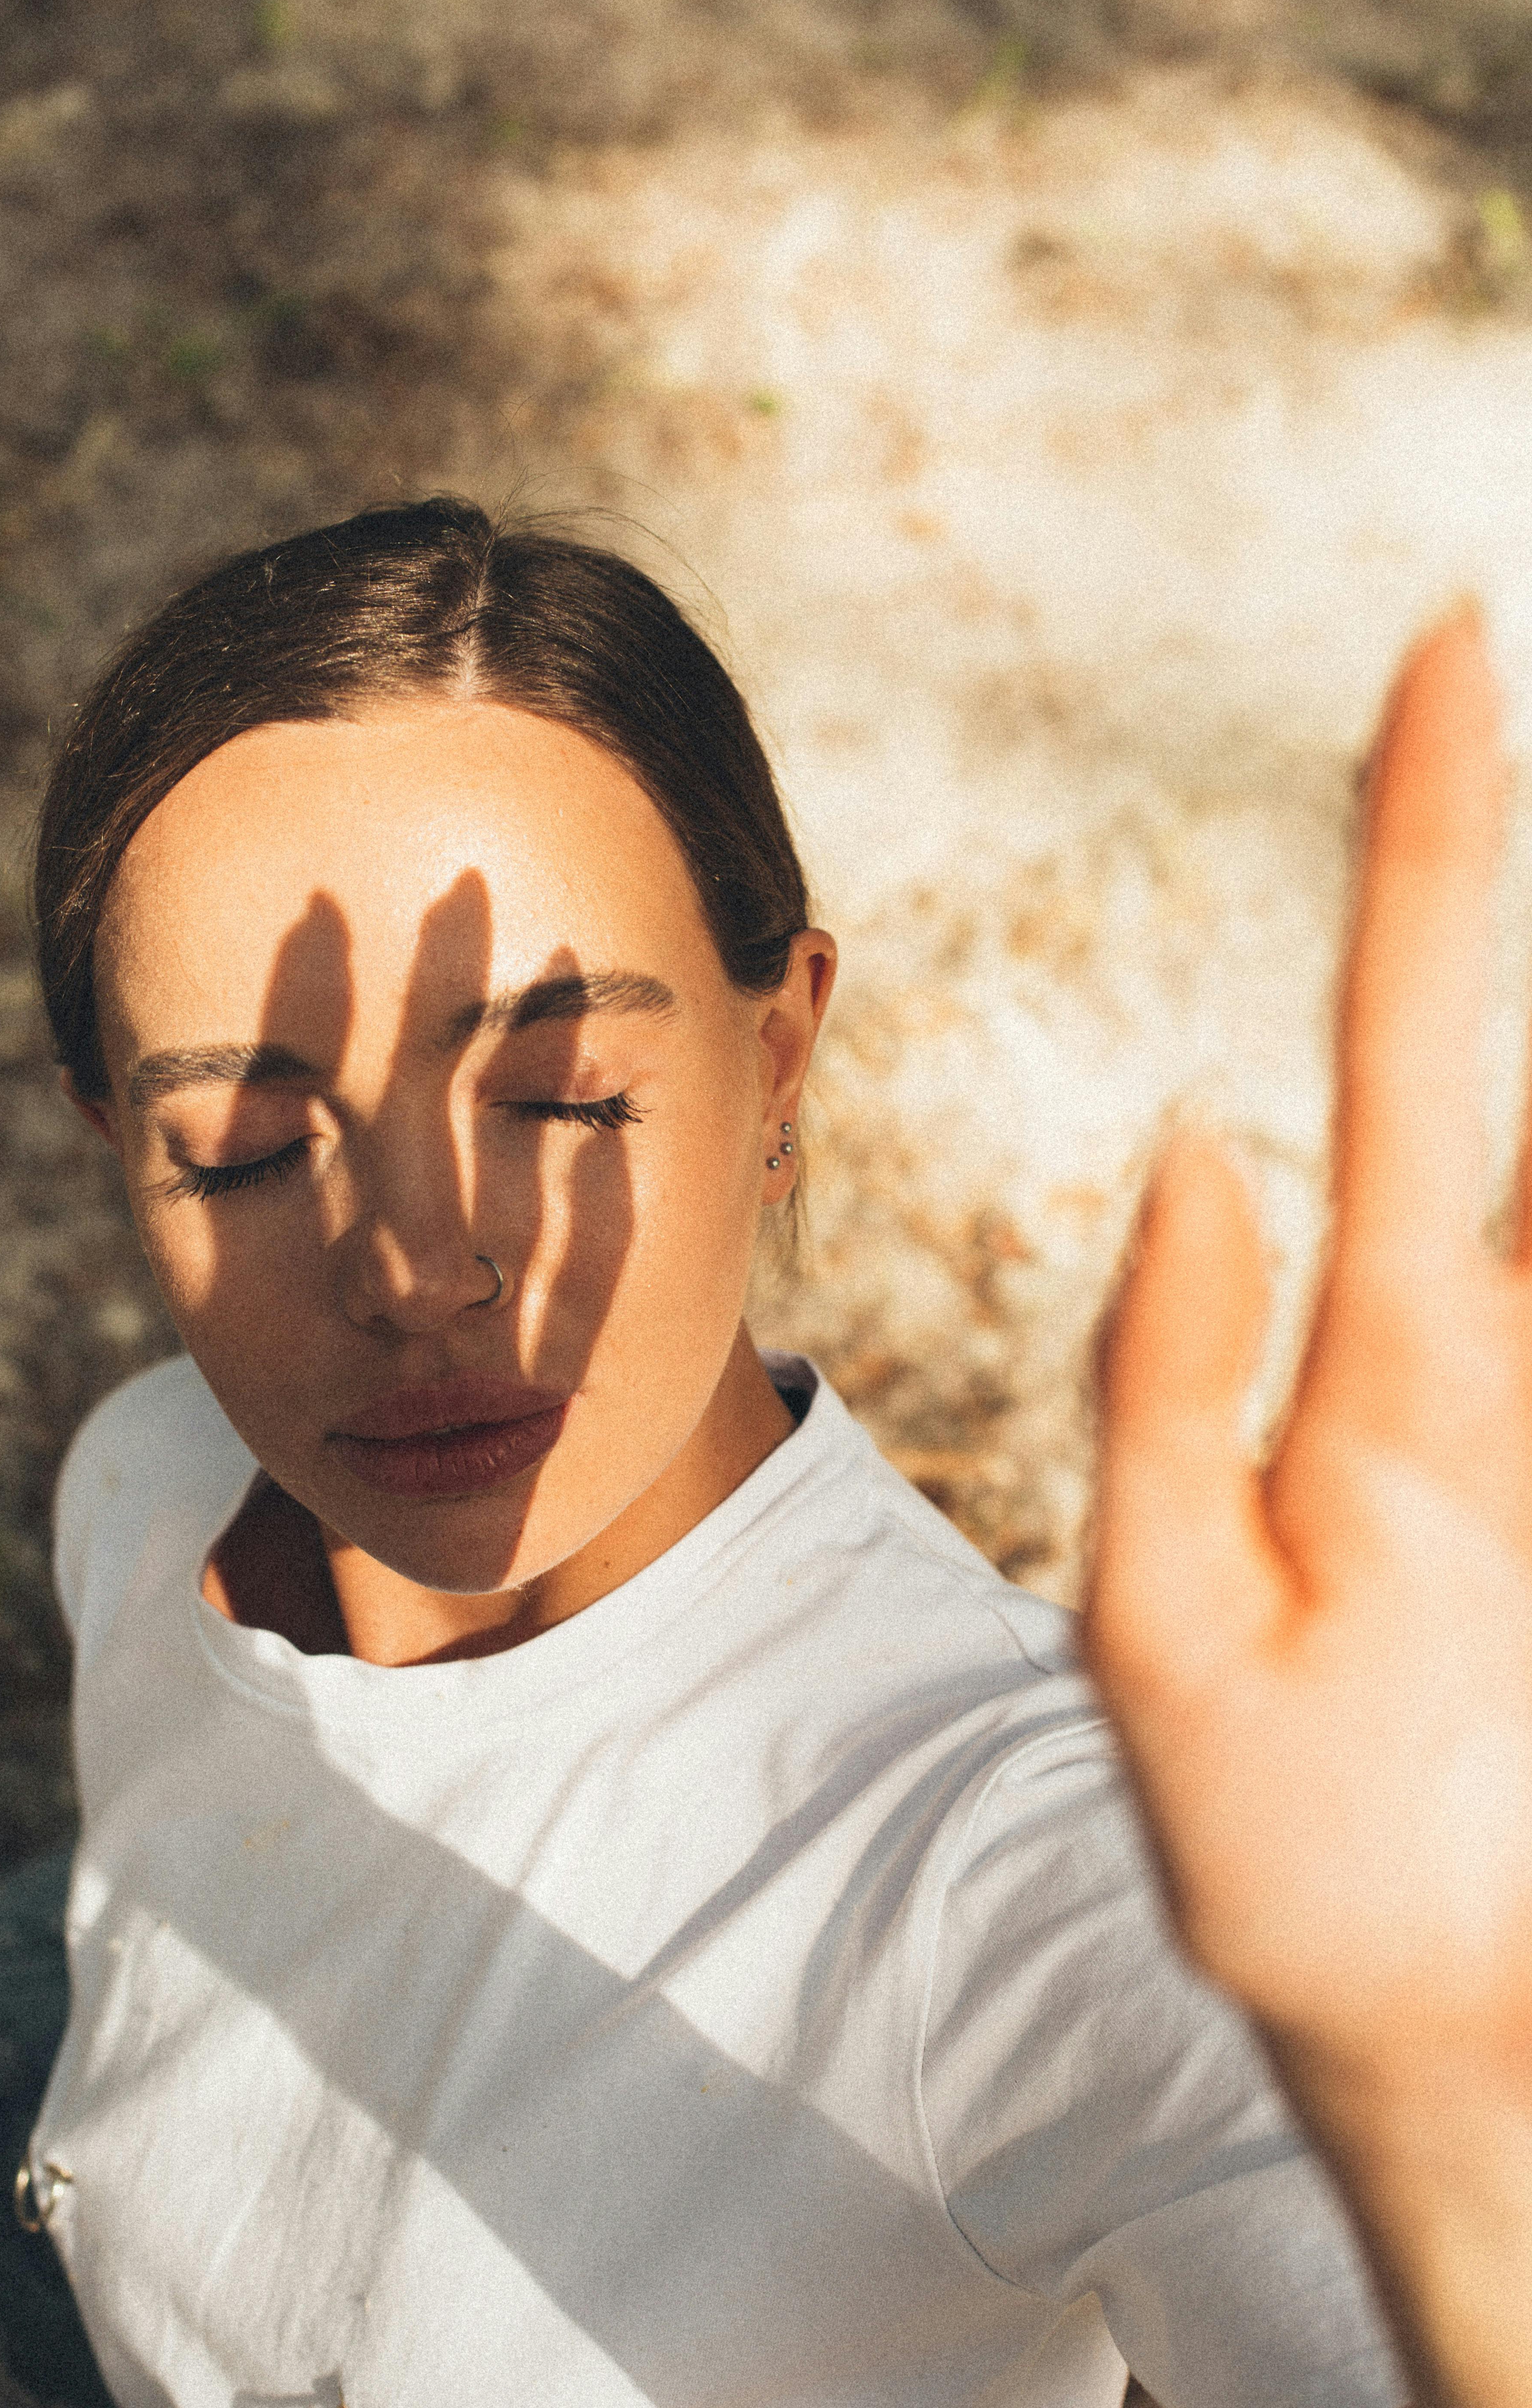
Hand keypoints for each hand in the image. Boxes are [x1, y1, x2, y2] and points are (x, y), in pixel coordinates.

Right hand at [1085, 609, 1531, 2407]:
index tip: (1452, 642)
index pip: (1413, 1045)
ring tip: (1490, 796)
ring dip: (1522, 1036)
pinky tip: (1490, 1144)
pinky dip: (1517, 1180)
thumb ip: (1167, 1380)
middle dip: (1511, 863)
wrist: (1466, 2015)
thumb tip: (1195, 1137)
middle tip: (1494, 657)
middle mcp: (1509, 1353)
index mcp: (1398, 1373)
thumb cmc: (1295, 1838)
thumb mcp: (1162, 1638)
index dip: (1431, 839)